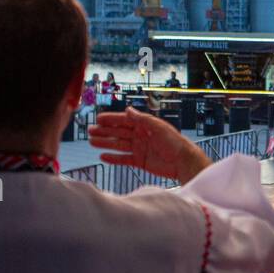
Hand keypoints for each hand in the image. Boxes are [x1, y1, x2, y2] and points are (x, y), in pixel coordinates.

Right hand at [89, 108, 209, 183]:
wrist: (183, 162)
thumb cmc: (175, 142)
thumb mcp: (159, 127)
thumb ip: (142, 119)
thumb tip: (127, 110)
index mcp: (145, 126)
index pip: (125, 121)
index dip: (112, 119)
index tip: (98, 118)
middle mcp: (141, 136)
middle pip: (119, 132)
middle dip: (104, 131)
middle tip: (90, 131)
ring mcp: (139, 149)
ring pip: (118, 145)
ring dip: (105, 143)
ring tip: (91, 142)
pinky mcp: (140, 161)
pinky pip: (123, 159)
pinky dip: (113, 158)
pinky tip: (103, 156)